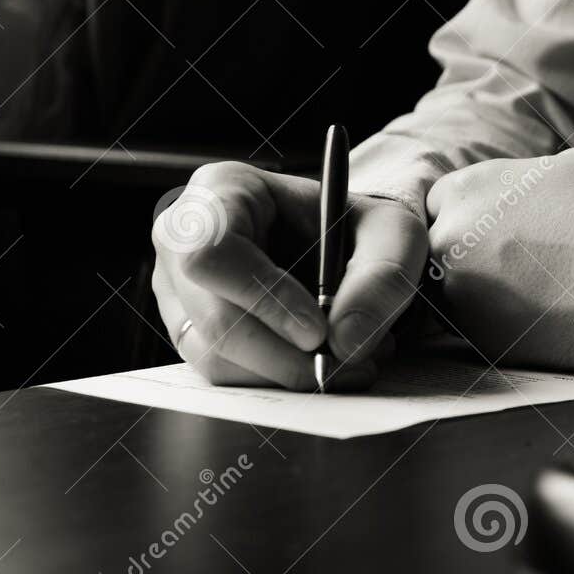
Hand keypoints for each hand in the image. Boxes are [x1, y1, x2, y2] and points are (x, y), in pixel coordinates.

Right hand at [150, 161, 427, 389]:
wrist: (345, 250)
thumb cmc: (358, 230)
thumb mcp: (393, 234)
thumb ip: (382, 278)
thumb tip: (346, 341)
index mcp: (221, 192)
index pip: (213, 253)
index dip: (263, 298)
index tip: (317, 331)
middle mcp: (183, 241)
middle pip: (214, 317)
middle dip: (286, 355)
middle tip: (347, 363)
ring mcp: (179, 292)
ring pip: (216, 356)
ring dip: (288, 374)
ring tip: (349, 361)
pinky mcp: (192, 334)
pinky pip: (223, 376)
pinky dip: (277, 382)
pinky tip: (320, 364)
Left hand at [425, 148, 573, 369]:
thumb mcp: (568, 168)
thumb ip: (522, 184)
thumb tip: (519, 194)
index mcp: (466, 190)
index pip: (439, 207)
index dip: (471, 220)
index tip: (501, 233)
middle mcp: (451, 242)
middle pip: (440, 255)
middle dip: (471, 260)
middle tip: (521, 268)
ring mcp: (465, 299)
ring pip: (457, 299)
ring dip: (486, 298)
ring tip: (544, 292)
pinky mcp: (490, 345)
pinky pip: (484, 335)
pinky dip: (509, 329)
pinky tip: (555, 318)